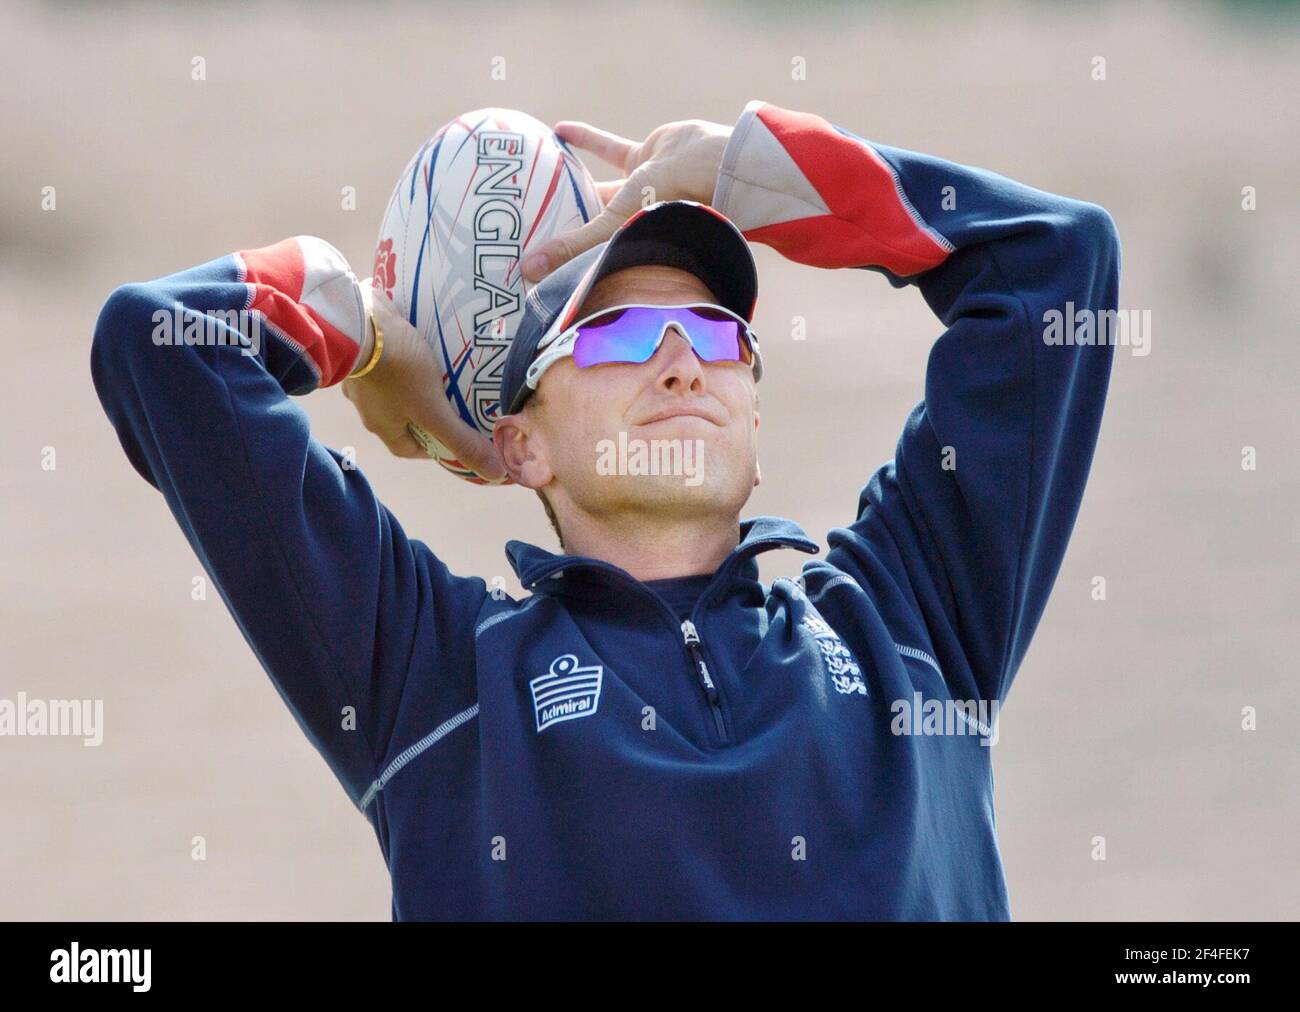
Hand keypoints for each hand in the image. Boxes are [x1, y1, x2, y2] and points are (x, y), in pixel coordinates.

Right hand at [341, 281, 508, 482]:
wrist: (359, 321)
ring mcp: (363, 376)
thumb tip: (494, 474)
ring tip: (442, 372)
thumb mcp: (434, 410)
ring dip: (416, 384)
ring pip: (394, 388)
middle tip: (455, 402)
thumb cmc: (397, 372)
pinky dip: (405, 357)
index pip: (409, 449)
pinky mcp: (364, 348)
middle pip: (402, 417)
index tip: (456, 438)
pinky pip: (388, 359)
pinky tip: (422, 346)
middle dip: (427, 413)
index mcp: (381, 425)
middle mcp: (367, 405)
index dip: (434, 448)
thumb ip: (461, 440)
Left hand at [520, 117, 732, 281]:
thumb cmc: (669, 206)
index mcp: (625, 243)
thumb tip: (527, 269)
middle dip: (566, 222)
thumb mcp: (612, 228)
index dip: (562, 262)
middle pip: (590, 223)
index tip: (532, 263)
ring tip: (545, 177)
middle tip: (531, 218)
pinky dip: (585, 138)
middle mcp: (632, 219)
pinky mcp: (644, 156)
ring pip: (599, 185)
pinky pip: (607, 148)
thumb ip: (571, 246)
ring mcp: (639, 187)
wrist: (709, 167)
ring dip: (573, 180)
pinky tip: (558, 130)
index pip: (586, 257)